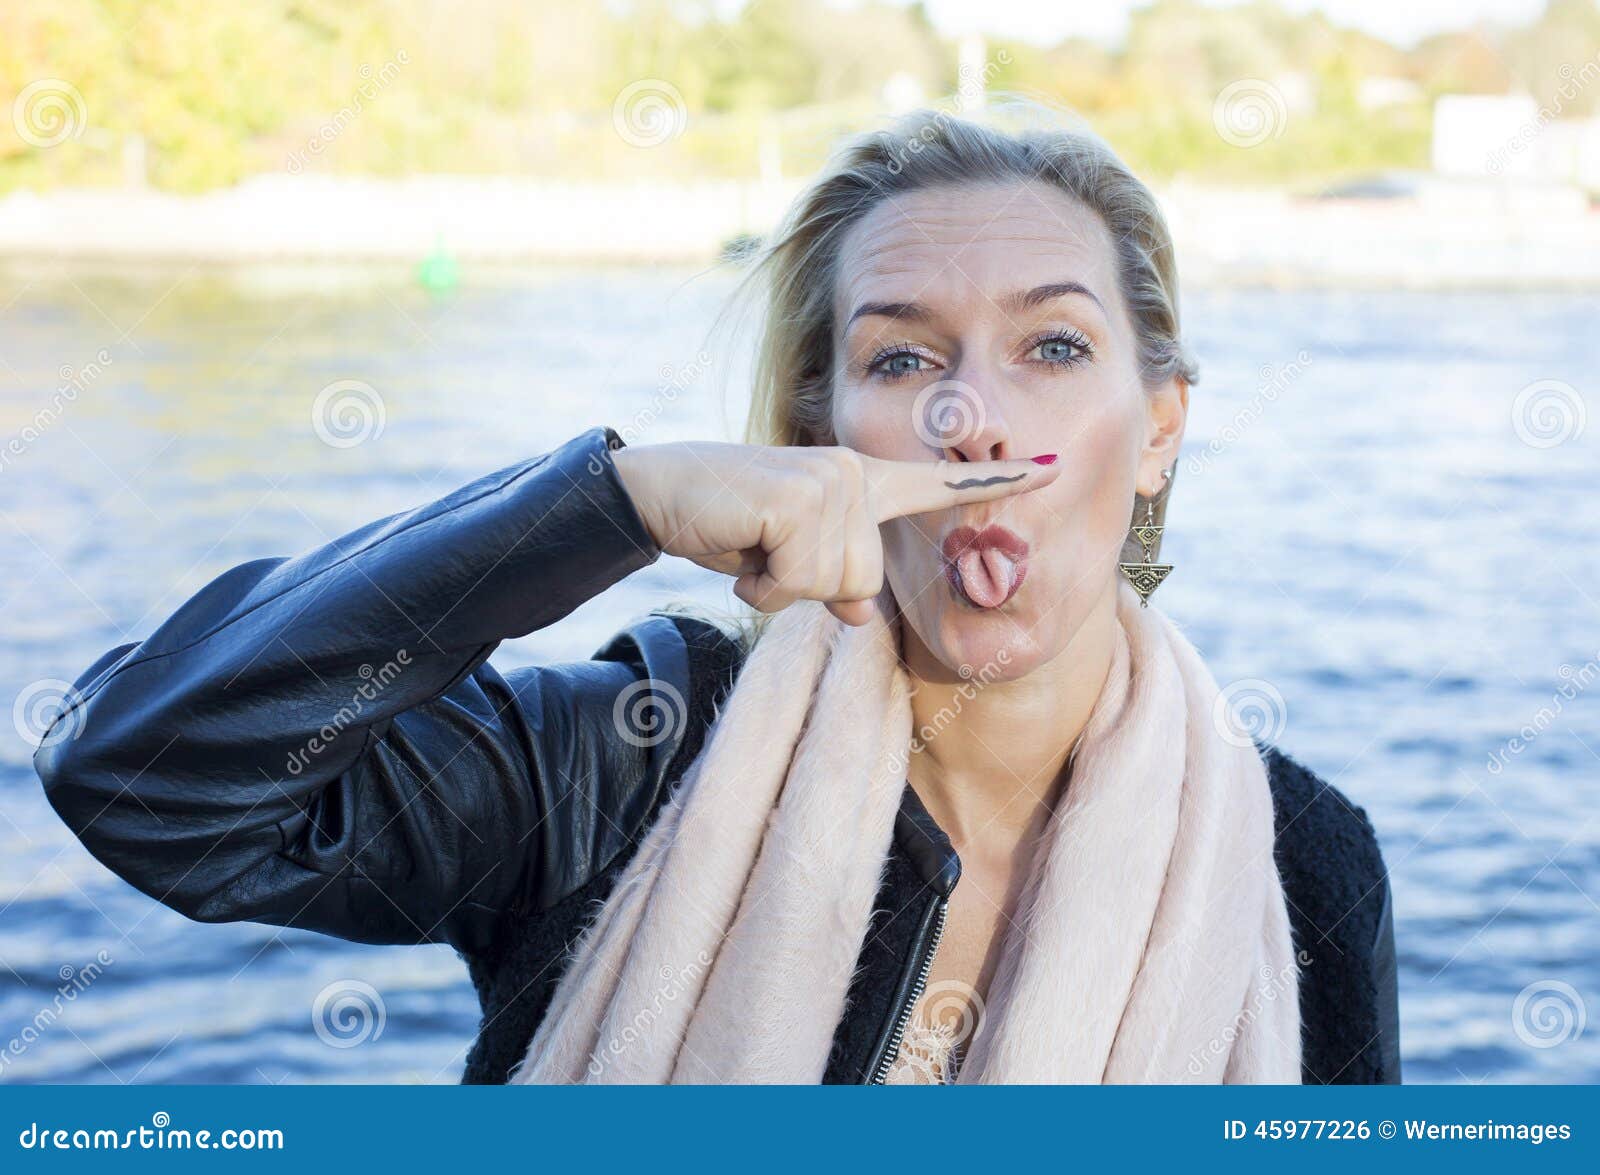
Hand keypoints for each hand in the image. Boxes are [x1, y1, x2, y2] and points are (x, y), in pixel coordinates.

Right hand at [612, 442, 1059, 625]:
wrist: (659, 491)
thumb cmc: (726, 524)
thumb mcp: (786, 561)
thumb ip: (831, 580)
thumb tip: (858, 615)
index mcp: (860, 482)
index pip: (938, 484)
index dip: (996, 483)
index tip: (1053, 470)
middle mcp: (854, 474)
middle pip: (862, 581)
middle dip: (804, 587)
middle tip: (762, 551)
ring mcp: (831, 482)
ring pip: (833, 585)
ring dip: (780, 584)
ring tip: (750, 546)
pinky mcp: (802, 497)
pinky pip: (802, 582)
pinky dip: (763, 584)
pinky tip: (741, 547)